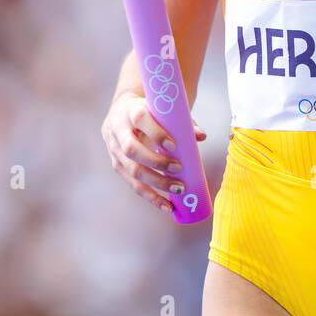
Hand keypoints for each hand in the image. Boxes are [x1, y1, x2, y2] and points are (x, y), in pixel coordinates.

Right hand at [101, 90, 206, 215]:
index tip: (174, 145)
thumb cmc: (150, 110)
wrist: (124, 110)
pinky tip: (166, 205)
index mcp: (130, 110)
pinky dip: (151, 196)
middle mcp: (118, 130)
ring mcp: (114, 149)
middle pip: (132, 149)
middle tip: (178, 169)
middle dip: (156, 162)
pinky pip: (132, 184)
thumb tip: (201, 136)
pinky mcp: (117, 165)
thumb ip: (182, 121)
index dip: (156, 133)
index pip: (140, 119)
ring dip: (156, 183)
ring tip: (178, 189)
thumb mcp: (162, 110)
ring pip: (132, 170)